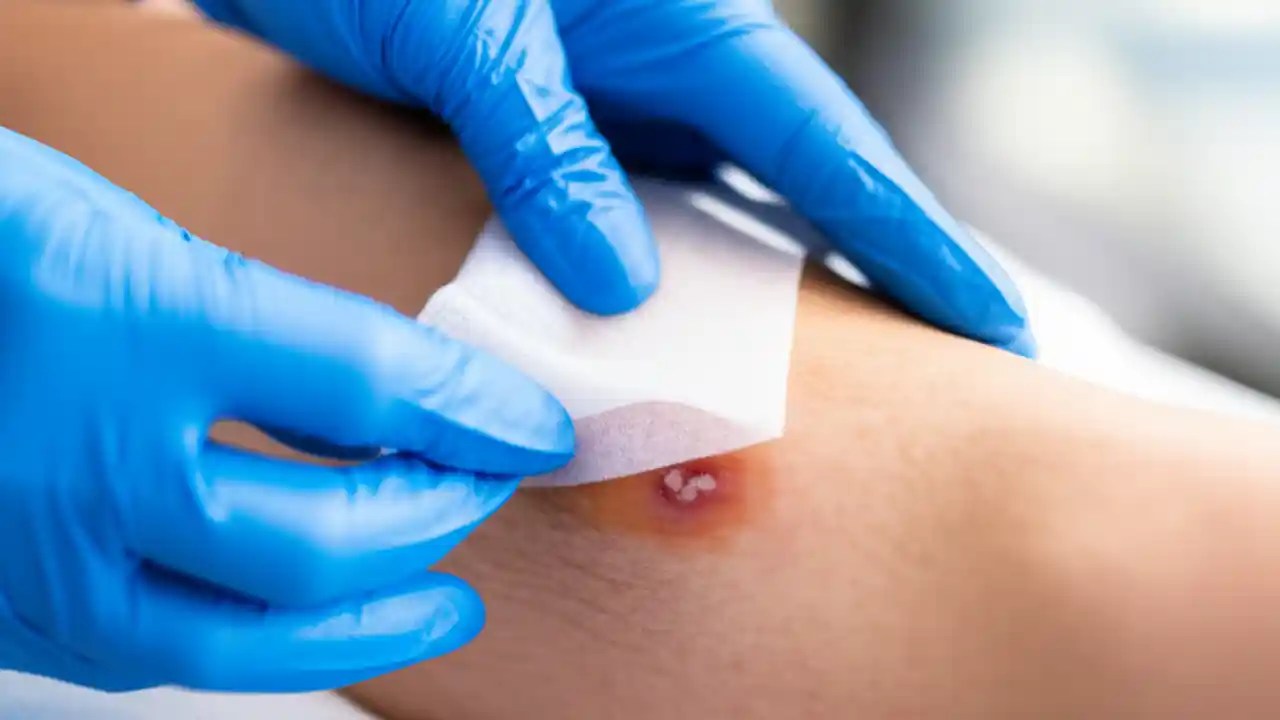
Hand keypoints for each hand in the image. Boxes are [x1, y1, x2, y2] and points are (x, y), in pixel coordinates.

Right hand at [0, 127, 572, 691]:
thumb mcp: (122, 232)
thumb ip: (257, 315)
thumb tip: (393, 384)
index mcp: (130, 322)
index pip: (363, 379)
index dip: (472, 404)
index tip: (534, 421)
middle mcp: (85, 460)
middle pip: (322, 534)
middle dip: (435, 516)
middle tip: (488, 487)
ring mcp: (41, 556)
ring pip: (247, 636)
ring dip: (371, 621)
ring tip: (446, 603)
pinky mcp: (11, 610)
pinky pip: (161, 656)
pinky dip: (261, 646)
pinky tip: (307, 624)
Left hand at [194, 0, 1033, 353]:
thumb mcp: (466, 34)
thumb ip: (547, 152)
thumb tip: (621, 286)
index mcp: (687, 29)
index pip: (831, 153)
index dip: (916, 242)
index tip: (992, 322)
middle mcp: (674, 76)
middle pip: (803, 197)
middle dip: (879, 280)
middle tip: (954, 375)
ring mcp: (627, 114)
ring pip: (725, 228)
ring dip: (769, 305)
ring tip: (830, 392)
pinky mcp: (570, 147)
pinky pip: (641, 236)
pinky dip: (666, 301)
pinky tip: (674, 357)